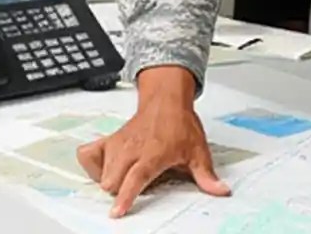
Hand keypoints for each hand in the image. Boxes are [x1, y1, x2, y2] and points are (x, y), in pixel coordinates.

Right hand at [75, 67, 230, 217]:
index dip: (125, 196)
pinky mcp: (110, 139)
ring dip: (110, 180)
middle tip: (134, 187)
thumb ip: (206, 176)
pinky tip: (106, 168)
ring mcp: (118, 144)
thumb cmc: (180, 123)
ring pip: (102, 172)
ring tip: (126, 177)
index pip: (135, 178)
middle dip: (119, 190)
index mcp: (153, 154)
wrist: (167, 100)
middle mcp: (132, 149)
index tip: (117, 211)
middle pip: (112, 179)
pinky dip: (94, 164)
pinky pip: (89, 154)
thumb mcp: (198, 151)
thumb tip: (220, 191)